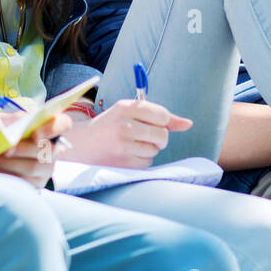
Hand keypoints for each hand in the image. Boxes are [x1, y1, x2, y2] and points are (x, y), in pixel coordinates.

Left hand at [0, 114, 71, 188]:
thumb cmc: (4, 130)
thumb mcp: (8, 121)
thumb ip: (14, 120)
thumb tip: (16, 125)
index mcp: (51, 126)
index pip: (64, 124)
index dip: (51, 129)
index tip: (35, 135)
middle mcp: (54, 148)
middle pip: (48, 150)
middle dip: (23, 150)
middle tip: (4, 150)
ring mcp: (48, 167)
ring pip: (34, 167)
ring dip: (10, 164)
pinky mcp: (37, 183)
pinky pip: (25, 182)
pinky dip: (5, 175)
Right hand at [57, 99, 191, 168]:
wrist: (82, 144)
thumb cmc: (111, 126)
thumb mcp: (129, 112)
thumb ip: (160, 116)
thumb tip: (188, 124)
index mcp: (125, 107)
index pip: (162, 115)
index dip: (162, 121)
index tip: (152, 123)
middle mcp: (124, 125)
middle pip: (163, 135)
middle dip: (158, 137)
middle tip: (143, 135)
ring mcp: (123, 145)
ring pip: (155, 150)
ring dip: (148, 149)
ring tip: (130, 144)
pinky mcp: (123, 162)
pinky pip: (147, 162)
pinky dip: (141, 160)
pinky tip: (126, 154)